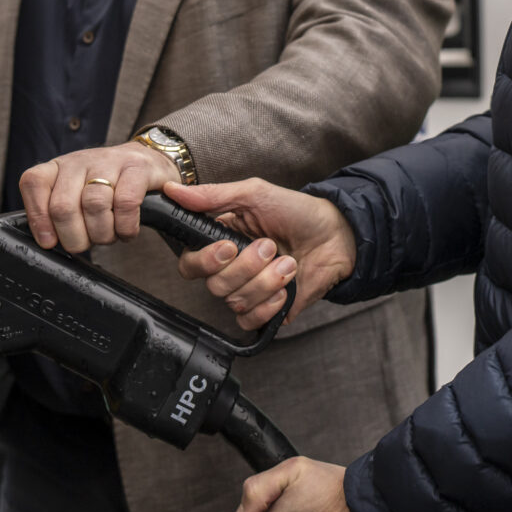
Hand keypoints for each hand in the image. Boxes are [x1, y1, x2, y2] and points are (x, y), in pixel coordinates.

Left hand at [20, 142, 180, 253]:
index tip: (49, 241)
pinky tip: (126, 231)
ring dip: (102, 234)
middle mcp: (80, 161)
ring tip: (108, 236)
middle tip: (86, 243)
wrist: (148, 162)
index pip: (33, 183)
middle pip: (63, 206)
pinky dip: (125, 227)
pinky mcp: (137, 168)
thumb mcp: (75, 195)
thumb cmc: (107, 188)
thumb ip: (56, 213)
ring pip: (94, 205)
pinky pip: (125, 203)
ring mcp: (109, 162)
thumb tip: (46, 241)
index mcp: (58, 168)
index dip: (38, 217)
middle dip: (74, 237)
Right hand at [166, 179, 356, 329]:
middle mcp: (230, 270)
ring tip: (287, 261)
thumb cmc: (297, 211)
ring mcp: (249, 291)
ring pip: (235, 302)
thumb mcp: (255, 194)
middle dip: (247, 267)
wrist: (337, 235)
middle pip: (214, 286)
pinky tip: (286, 288)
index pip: (190, 264)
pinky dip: (270, 305)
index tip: (230, 246)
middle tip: (270, 246)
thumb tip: (174, 190)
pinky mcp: (267, 310)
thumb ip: (213, 195)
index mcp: (220, 242)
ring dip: (266, 281)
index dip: (205, 261)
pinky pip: (251, 320)